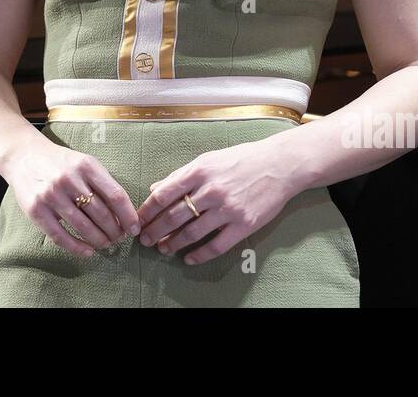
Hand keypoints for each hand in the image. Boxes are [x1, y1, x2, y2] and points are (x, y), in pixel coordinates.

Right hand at [3, 141, 139, 256]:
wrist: (24, 156)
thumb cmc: (61, 163)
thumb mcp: (85, 163)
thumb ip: (103, 184)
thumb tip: (124, 214)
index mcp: (86, 165)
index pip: (116, 196)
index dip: (128, 216)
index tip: (134, 228)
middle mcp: (69, 179)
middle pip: (101, 214)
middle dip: (115, 231)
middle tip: (119, 239)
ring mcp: (51, 195)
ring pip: (83, 227)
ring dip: (99, 240)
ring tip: (106, 244)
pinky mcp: (36, 210)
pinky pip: (60, 236)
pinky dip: (77, 247)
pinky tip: (87, 252)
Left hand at [135, 137, 298, 264]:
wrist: (279, 165)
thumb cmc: (241, 159)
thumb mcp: (208, 159)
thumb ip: (181, 175)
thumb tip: (155, 189)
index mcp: (200, 171)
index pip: (164, 194)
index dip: (148, 210)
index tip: (138, 220)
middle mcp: (211, 190)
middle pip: (174, 216)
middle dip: (155, 231)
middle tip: (144, 240)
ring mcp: (228, 208)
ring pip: (192, 233)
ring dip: (173, 244)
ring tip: (163, 249)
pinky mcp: (244, 224)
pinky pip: (216, 245)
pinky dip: (199, 255)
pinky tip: (189, 259)